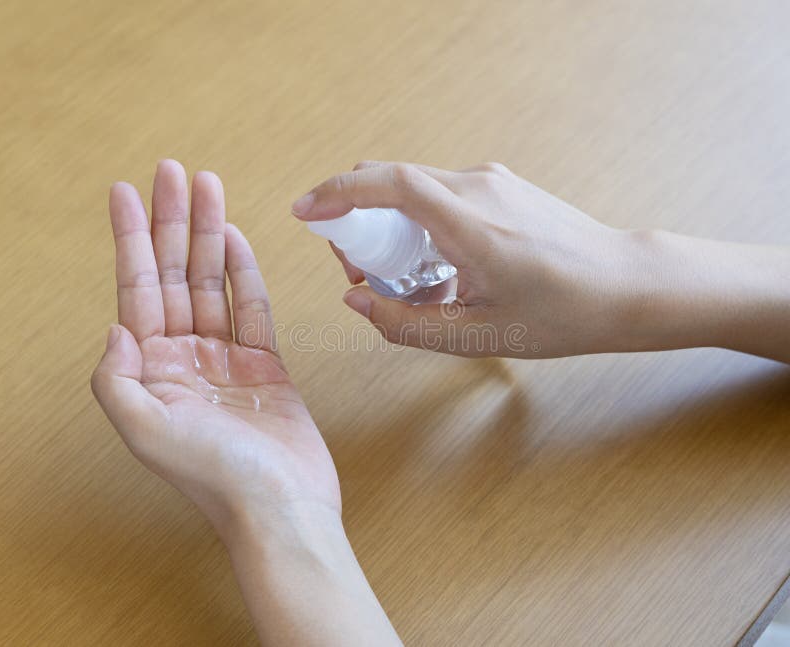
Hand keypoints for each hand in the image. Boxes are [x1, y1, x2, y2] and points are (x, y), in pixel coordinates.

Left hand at [91, 160, 339, 541]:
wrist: (283, 508)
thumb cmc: (218, 478)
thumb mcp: (148, 431)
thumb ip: (119, 378)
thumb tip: (116, 324)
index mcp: (151, 371)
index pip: (137, 290)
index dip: (131, 239)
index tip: (126, 193)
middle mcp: (184, 359)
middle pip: (176, 274)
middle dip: (172, 221)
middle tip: (173, 171)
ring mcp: (225, 359)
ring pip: (214, 283)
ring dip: (209, 234)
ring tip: (207, 187)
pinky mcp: (265, 364)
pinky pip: (252, 308)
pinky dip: (243, 272)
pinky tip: (235, 239)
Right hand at [293, 161, 636, 357]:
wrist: (625, 285)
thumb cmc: (562, 314)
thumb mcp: (478, 335)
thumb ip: (405, 323)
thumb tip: (357, 300)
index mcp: (471, 224)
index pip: (389, 184)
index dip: (338, 192)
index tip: (305, 212)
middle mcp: (478, 187)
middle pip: (391, 182)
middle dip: (358, 221)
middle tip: (362, 273)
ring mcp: (492, 181)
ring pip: (414, 189)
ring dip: (391, 226)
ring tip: (407, 280)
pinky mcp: (501, 186)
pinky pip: (441, 195)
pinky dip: (420, 223)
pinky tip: (440, 269)